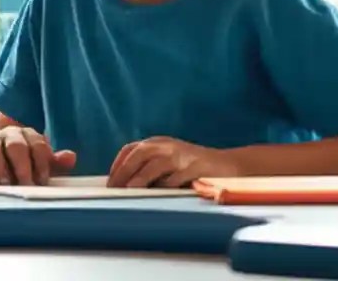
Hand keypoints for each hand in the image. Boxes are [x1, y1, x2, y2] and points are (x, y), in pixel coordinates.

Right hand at [0, 126, 76, 184]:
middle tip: (26, 185)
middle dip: (22, 167)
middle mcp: (10, 134)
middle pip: (16, 146)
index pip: (38, 146)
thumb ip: (57, 162)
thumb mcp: (44, 165)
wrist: (3, 159)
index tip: (41, 182)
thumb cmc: (27, 165)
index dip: (41, 164)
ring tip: (4, 182)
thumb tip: (70, 157)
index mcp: (30, 136)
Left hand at [108, 136, 238, 187]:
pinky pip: (176, 178)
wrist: (227, 165)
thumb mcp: (167, 161)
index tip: (110, 182)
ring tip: (129, 190)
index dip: (117, 165)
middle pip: (139, 154)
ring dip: (140, 178)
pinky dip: (165, 186)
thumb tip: (123, 186)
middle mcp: (167, 145)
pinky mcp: (195, 167)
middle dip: (124, 172)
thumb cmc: (192, 167)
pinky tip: (158, 195)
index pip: (130, 150)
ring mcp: (181, 155)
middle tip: (114, 189)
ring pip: (155, 165)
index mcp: (157, 143)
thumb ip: (148, 168)